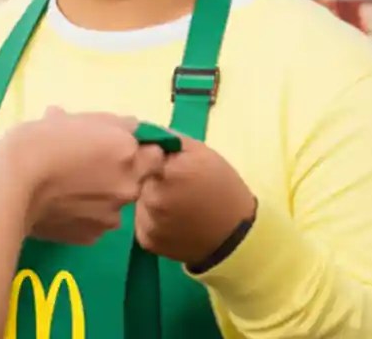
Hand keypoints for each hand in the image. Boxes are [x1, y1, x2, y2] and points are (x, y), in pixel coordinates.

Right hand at [0, 107, 165, 244]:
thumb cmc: (37, 142)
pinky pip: (95, 222)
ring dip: (101, 194)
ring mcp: (111, 216)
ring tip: (67, 188)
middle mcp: (129, 186)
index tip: (114, 147)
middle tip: (86, 166)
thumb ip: (107, 121)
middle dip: (118, 172)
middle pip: (136, 178)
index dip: (137, 148)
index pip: (156, 152)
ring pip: (114, 202)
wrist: (9, 188)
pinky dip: (84, 214)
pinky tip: (60, 206)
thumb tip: (130, 125)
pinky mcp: (92, 238)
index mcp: (126, 151)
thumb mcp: (70, 118)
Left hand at [134, 134, 255, 265]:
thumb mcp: (201, 152)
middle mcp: (154, 197)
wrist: (236, 233)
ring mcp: (149, 222)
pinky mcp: (147, 240)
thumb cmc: (220, 186)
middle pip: (136, 179)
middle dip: (148, 178)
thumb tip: (140, 131)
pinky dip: (151, 220)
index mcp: (169, 171)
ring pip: (136, 200)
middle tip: (172, 185)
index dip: (148, 157)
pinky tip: (171, 220)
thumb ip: (168, 139)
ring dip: (148, 199)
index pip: (139, 155)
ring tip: (173, 203)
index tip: (161, 162)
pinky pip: (140, 222)